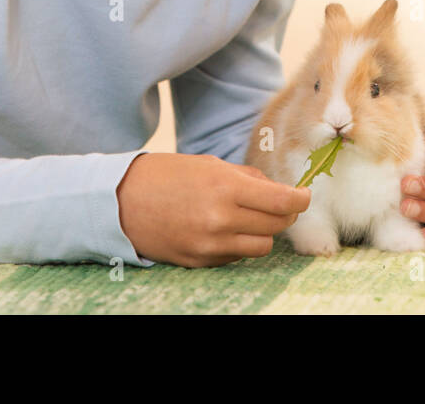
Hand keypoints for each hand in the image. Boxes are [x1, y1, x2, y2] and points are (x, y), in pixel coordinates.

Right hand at [117, 152, 311, 266]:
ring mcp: (210, 244)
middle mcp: (221, 219)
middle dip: (285, 214)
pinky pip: (236, 256)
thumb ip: (246, 178)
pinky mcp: (200, 261)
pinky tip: (224, 229)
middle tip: (282, 205)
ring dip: (263, 232)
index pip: (282, 201)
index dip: (300, 199)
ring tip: (250, 218)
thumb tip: (279, 191)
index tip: (304, 195)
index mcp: (225, 187)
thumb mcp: (208, 164)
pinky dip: (239, 244)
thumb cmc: (166, 175)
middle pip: (277, 225)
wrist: (120, 202)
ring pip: (262, 246)